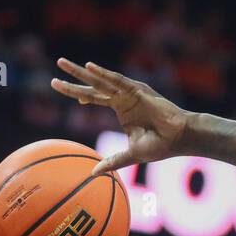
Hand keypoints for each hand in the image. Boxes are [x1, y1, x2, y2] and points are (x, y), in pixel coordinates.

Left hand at [51, 59, 189, 174]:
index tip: (61, 87)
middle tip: (55, 70)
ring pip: (100, 80)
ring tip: (62, 63)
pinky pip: (118, 81)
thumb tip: (94, 172)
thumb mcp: (132, 154)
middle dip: (73, 78)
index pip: (94, 97)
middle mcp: (123, 97)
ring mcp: (130, 93)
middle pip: (93, 86)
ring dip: (81, 71)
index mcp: (121, 109)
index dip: (80, 94)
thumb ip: (113, 161)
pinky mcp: (138, 91)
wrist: (180, 139)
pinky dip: (104, 74)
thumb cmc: (161, 145)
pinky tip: (90, 67)